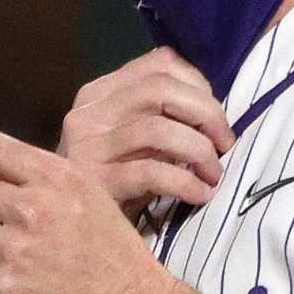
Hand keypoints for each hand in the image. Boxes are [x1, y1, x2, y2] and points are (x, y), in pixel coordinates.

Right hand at [57, 47, 235, 218]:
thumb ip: (158, 114)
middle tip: (225, 144)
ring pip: (159, 130)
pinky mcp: (95, 183)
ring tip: (214, 175)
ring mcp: (87, 147)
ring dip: (200, 151)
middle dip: (207, 113)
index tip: (215, 116)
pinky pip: (151, 173)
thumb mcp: (132, 139)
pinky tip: (201, 195)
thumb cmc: (112, 182)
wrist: (68, 228)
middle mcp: (88, 113)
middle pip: (161, 89)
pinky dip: (186, 183)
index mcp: (100, 93)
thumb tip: (212, 106)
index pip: (159, 64)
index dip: (199, 85)